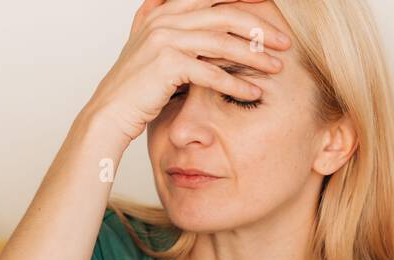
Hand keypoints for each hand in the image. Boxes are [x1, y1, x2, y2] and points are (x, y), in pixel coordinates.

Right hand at [81, 0, 292, 151]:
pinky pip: (211, 72)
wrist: (108, 114)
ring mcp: (165, 39)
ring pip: (222, 42)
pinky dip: (236, 83)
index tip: (272, 10)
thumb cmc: (135, 89)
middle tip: (285, 42)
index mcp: (165, 10)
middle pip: (225, 15)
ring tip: (277, 67)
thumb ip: (178, 32)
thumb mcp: (154, 51)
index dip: (244, 0)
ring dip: (254, 55)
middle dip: (260, 28)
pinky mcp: (167, 64)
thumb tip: (210, 31)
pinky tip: (254, 92)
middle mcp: (165, 18)